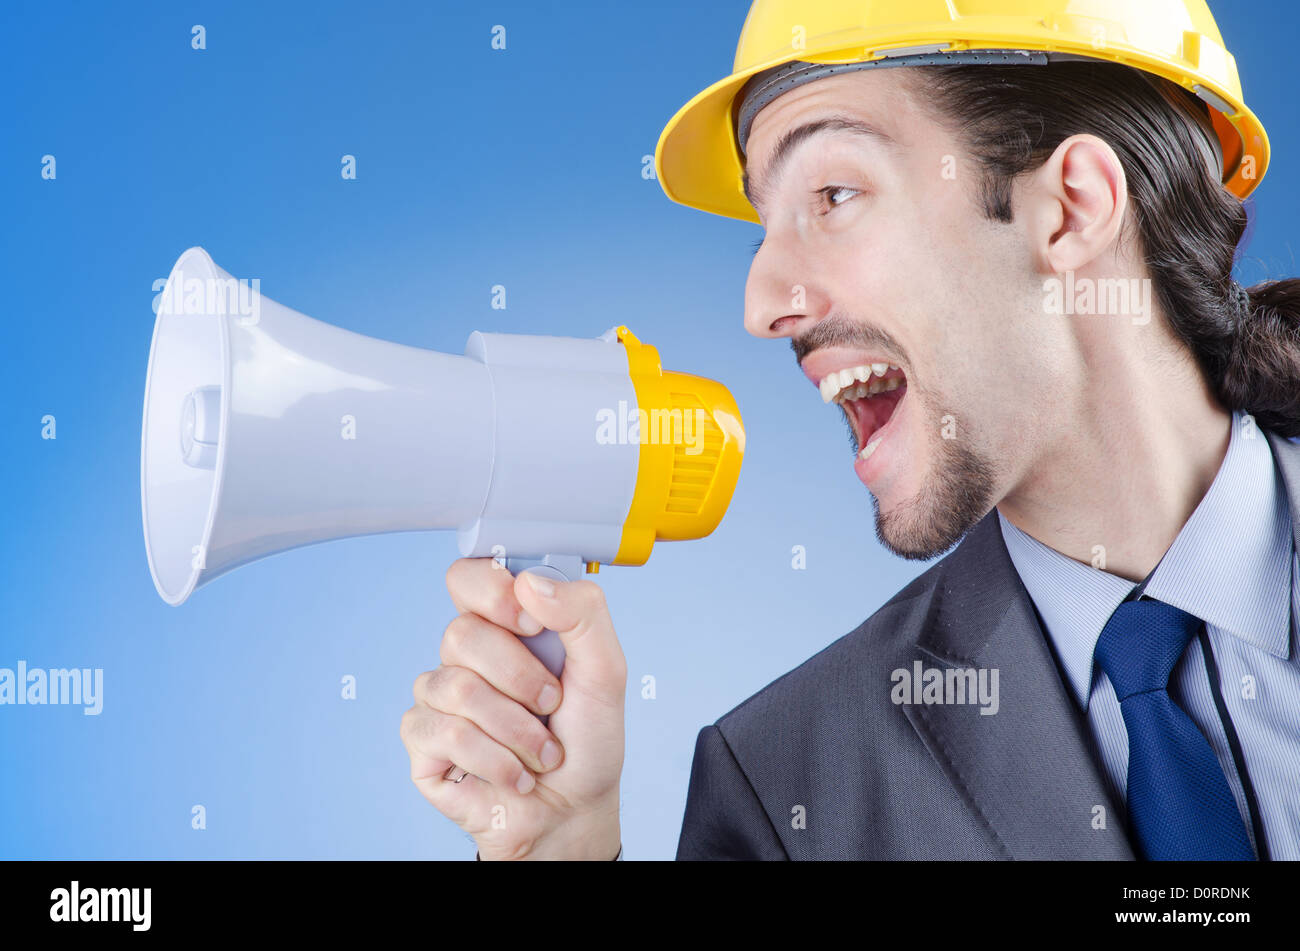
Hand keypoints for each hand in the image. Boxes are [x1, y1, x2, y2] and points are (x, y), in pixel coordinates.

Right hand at [401, 558, 626, 859]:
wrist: (573, 810)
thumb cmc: (587, 739)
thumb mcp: (606, 670)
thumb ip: (583, 613)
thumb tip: (528, 583)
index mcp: (505, 624)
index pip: (469, 576)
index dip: (493, 593)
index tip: (532, 624)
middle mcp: (466, 654)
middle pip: (462, 633)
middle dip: (521, 678)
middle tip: (552, 704)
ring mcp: (438, 695)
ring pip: (457, 688)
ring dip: (517, 731)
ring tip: (542, 752)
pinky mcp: (423, 739)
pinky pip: (447, 734)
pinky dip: (496, 761)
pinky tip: (514, 775)